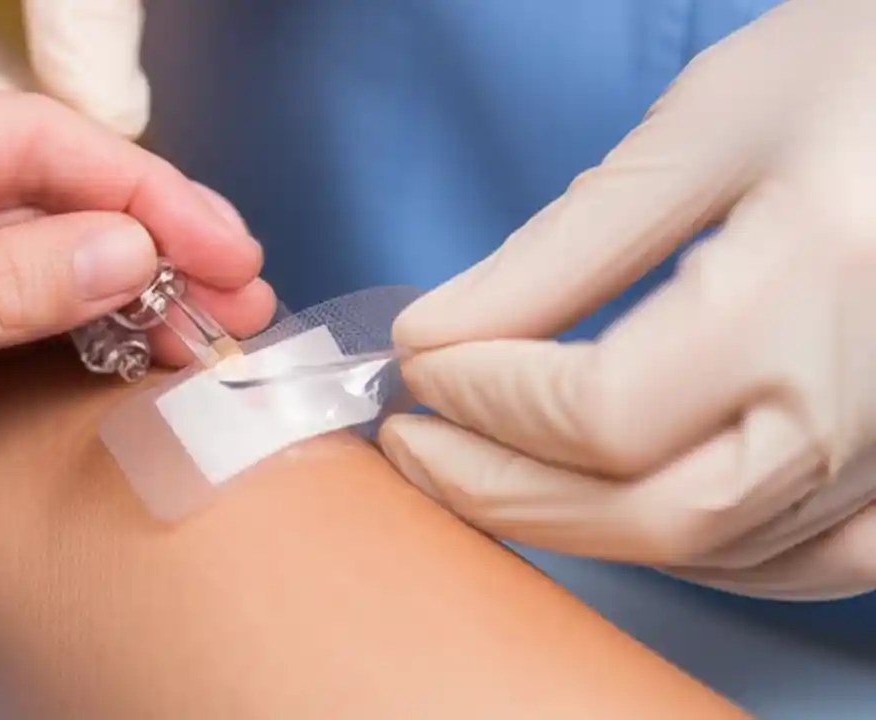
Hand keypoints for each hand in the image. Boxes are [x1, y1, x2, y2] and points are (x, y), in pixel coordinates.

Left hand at [0, 75, 270, 529]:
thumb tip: (123, 252)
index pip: (29, 144)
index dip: (142, 194)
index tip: (222, 247)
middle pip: (45, 190)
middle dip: (151, 240)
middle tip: (240, 295)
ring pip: (33, 246)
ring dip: (123, 287)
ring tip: (207, 328)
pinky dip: (66, 322)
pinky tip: (127, 340)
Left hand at [379, 0, 875, 599]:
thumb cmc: (860, 70)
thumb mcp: (704, 128)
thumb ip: (562, 250)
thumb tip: (435, 336)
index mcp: (814, 285)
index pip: (601, 411)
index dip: (485, 400)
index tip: (418, 364)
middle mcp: (870, 399)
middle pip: (652, 515)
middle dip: (503, 492)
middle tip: (415, 446)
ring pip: (716, 551)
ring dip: (580, 525)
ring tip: (493, 468)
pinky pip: (798, 561)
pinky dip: (688, 547)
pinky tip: (620, 501)